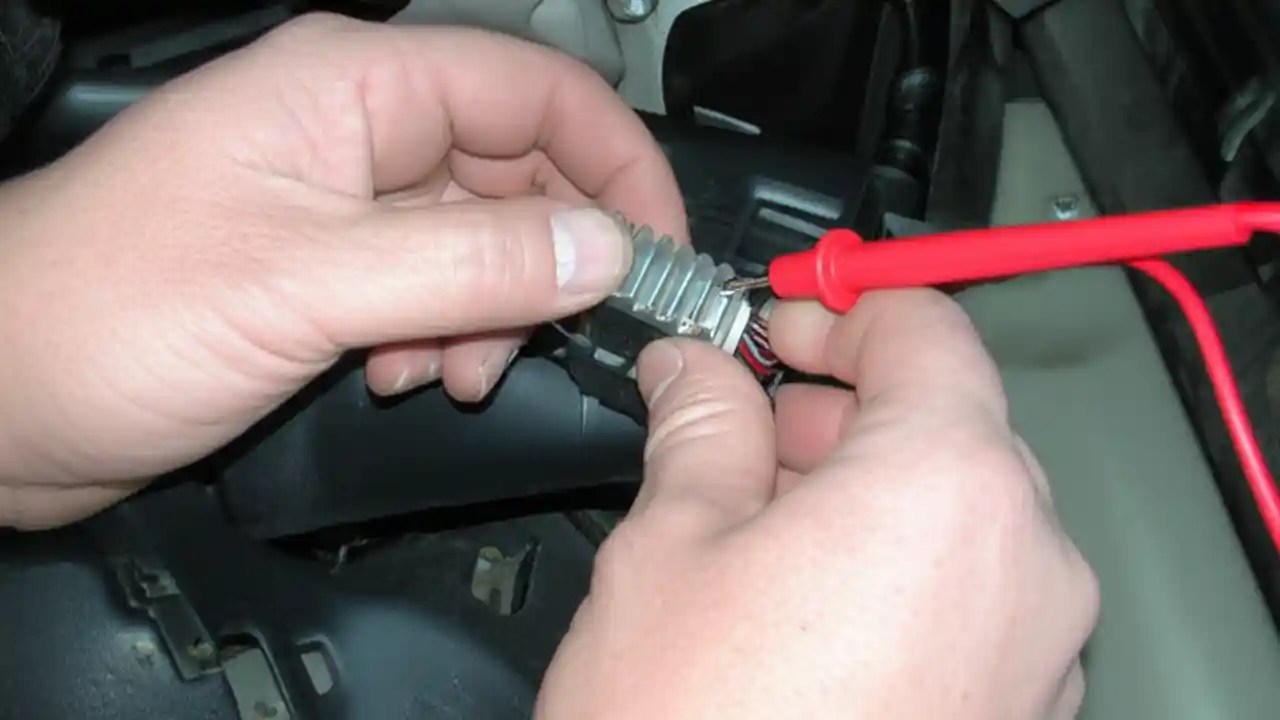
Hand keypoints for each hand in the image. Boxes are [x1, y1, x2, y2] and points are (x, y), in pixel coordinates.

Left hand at [0, 14, 686, 527]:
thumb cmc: (94, 310)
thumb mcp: (308, 285)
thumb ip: (468, 264)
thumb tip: (598, 248)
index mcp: (353, 87)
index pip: (541, 93)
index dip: (619, 167)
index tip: (660, 249)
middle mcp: (357, 131)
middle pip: (523, 172)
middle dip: (553, 261)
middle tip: (570, 330)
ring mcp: (345, 202)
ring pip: (486, 241)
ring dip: (494, 313)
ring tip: (450, 366)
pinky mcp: (330, 267)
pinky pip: (438, 287)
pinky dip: (446, 336)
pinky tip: (403, 372)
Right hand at [537, 291, 1098, 718]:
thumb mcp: (668, 548)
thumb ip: (700, 428)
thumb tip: (696, 373)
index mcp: (947, 486)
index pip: (922, 329)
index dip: (840, 309)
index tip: (781, 322)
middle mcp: (1024, 566)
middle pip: (947, 423)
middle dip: (839, 410)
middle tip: (740, 421)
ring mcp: (1034, 654)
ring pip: (957, 517)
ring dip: (863, 492)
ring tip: (754, 520)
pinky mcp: (1014, 718)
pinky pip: (969, 599)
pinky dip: (896, 570)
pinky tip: (801, 603)